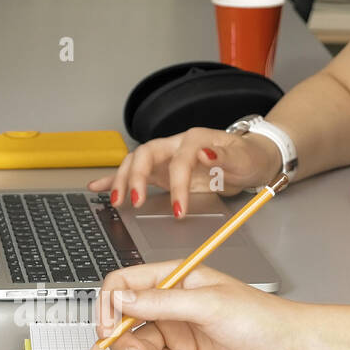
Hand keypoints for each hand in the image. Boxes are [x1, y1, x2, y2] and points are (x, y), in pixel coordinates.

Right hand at [86, 128, 280, 217]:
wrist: (250, 159)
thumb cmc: (247, 157)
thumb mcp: (243, 157)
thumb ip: (224, 155)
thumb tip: (205, 153)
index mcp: (195, 139)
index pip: (179, 161)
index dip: (177, 186)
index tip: (178, 210)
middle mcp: (175, 145)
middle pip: (146, 154)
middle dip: (136, 178)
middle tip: (135, 202)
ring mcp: (166, 158)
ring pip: (135, 163)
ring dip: (122, 180)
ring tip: (115, 200)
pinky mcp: (162, 171)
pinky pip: (136, 174)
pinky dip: (116, 180)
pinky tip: (99, 187)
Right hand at [96, 262, 314, 349]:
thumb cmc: (262, 318)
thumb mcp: (208, 305)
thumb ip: (160, 302)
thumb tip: (121, 300)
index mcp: (174, 280)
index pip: (123, 285)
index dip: (108, 306)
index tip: (108, 328)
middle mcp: (171, 306)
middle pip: (123, 325)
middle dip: (129, 345)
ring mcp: (177, 334)